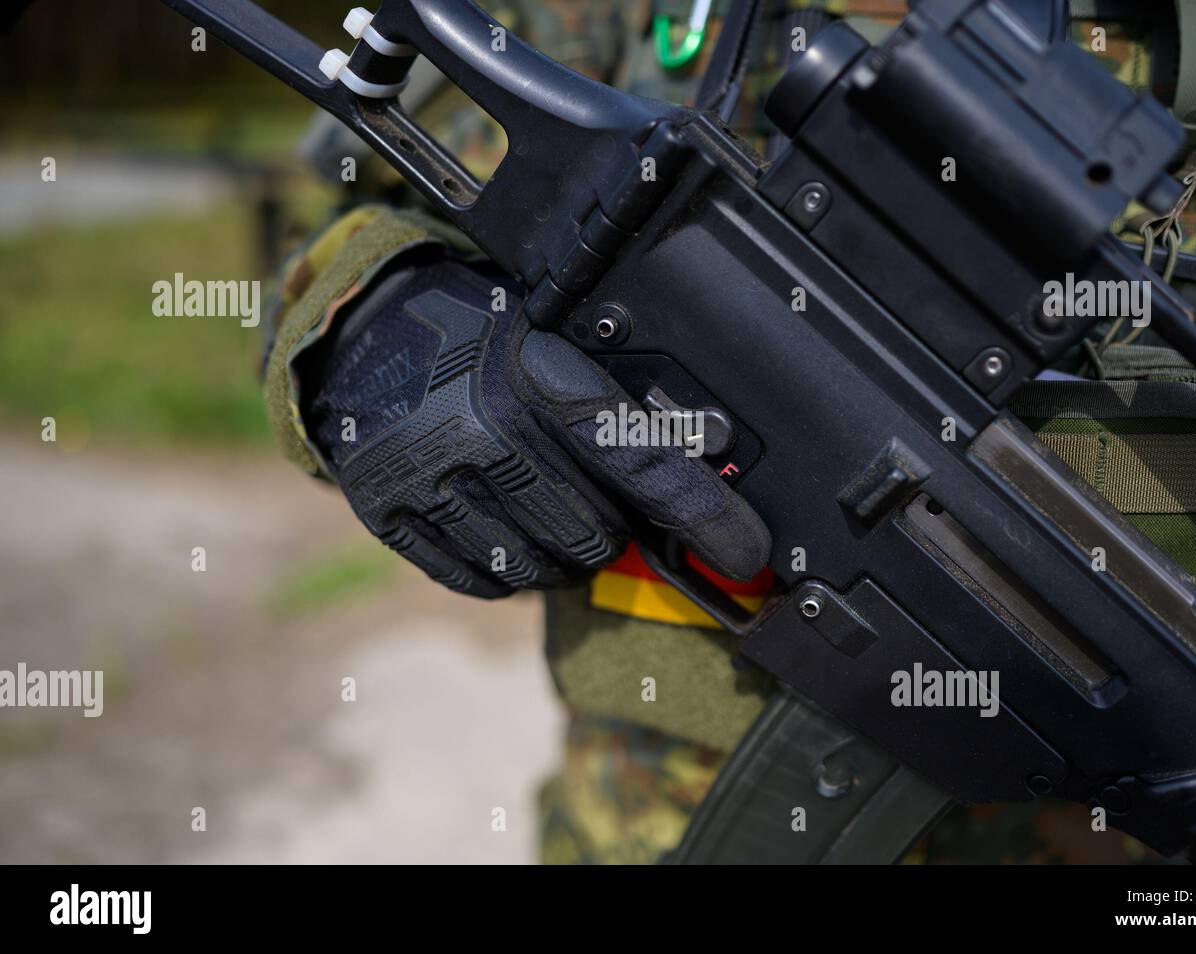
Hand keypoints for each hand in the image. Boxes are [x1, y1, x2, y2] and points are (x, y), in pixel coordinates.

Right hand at [299, 249, 770, 597]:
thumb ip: (611, 402)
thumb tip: (700, 460)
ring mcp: (428, 477)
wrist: (362, 332)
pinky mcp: (389, 512)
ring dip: (561, 556)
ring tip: (548, 515)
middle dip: (611, 530)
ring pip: (538, 569)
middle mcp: (480, 428)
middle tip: (600, 505)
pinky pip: (480, 583)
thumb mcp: (549, 339)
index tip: (745, 554)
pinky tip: (506, 532)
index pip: (642, 462)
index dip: (705, 516)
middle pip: (592, 535)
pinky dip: (508, 572)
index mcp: (533, 375)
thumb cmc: (475, 335)